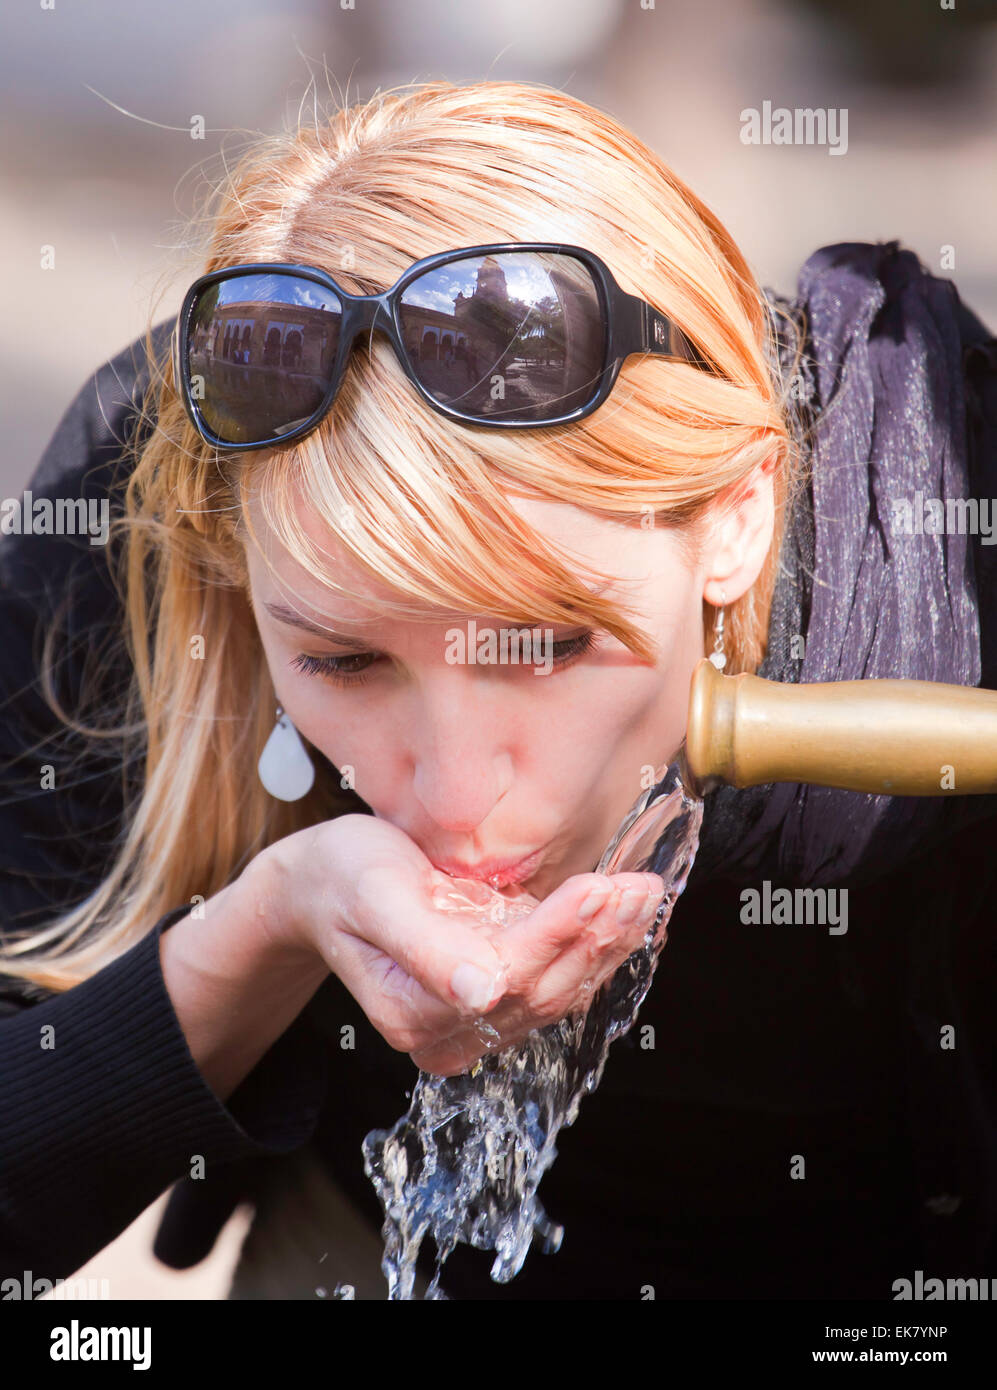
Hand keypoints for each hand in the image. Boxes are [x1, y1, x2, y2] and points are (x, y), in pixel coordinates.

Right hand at [259, 814, 664, 1075]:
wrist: (325, 885)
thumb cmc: (343, 878)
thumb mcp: (373, 897)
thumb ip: (423, 947)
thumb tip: (481, 993)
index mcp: (414, 1012)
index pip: (510, 977)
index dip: (560, 933)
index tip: (598, 887)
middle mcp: (448, 1032)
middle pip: (544, 989)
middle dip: (598, 937)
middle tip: (641, 888)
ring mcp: (474, 1022)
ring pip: (560, 990)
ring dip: (608, 944)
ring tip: (645, 896)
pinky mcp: (494, 1001)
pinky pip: (555, 981)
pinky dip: (594, 947)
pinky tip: (623, 915)